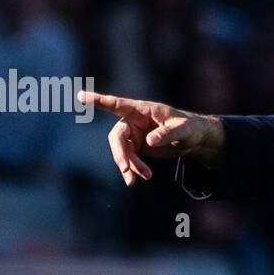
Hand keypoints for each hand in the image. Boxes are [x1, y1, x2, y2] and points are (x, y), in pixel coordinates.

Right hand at [80, 90, 225, 185]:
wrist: (192, 139)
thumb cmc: (189, 127)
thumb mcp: (183, 129)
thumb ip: (167, 134)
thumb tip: (148, 142)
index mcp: (142, 110)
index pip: (117, 104)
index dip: (99, 100)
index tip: (81, 96)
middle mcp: (133, 121)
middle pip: (117, 136)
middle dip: (120, 153)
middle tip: (125, 169)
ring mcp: (133, 135)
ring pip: (121, 151)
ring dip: (128, 165)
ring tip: (141, 178)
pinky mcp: (136, 147)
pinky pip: (128, 159)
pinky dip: (132, 169)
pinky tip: (139, 177)